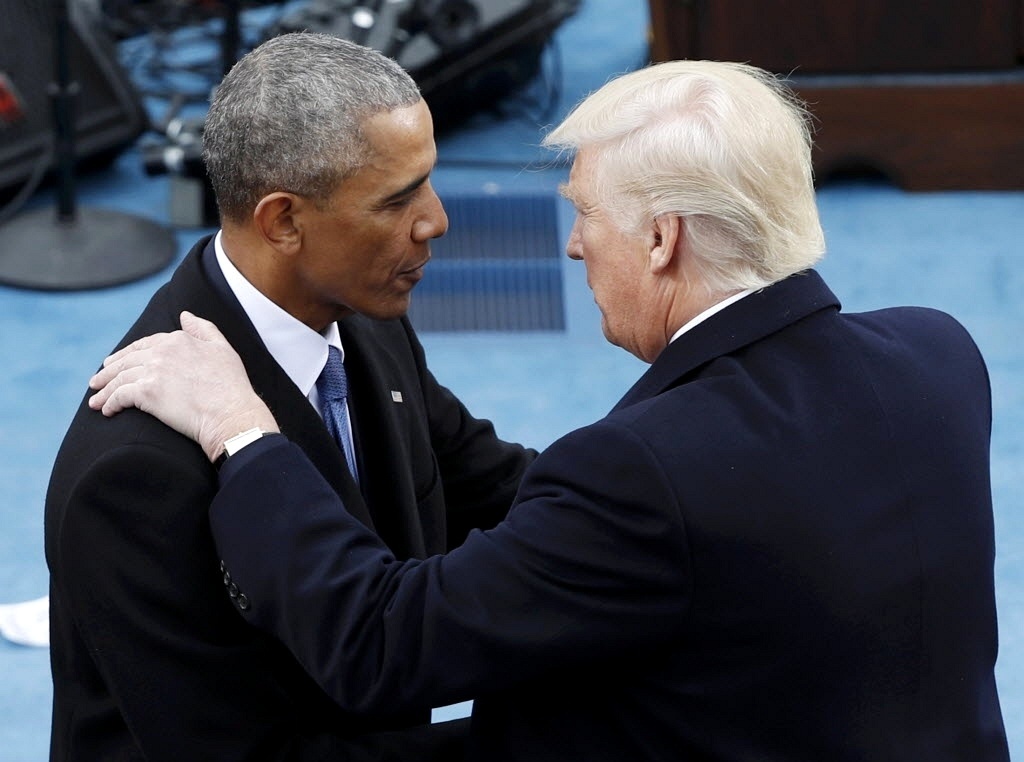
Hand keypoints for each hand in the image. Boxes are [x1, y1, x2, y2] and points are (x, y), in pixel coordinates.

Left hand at [89, 311, 279, 461]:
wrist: (231, 413)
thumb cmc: (232, 386)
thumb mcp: (223, 349)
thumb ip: (203, 329)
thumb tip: (184, 315)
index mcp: (178, 339)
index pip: (144, 345)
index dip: (128, 354)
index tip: (116, 363)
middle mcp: (162, 352)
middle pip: (126, 361)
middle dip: (108, 372)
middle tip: (96, 382)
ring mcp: (152, 371)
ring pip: (119, 378)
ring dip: (104, 390)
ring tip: (96, 401)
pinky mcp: (145, 393)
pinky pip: (119, 396)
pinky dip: (110, 403)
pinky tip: (107, 411)